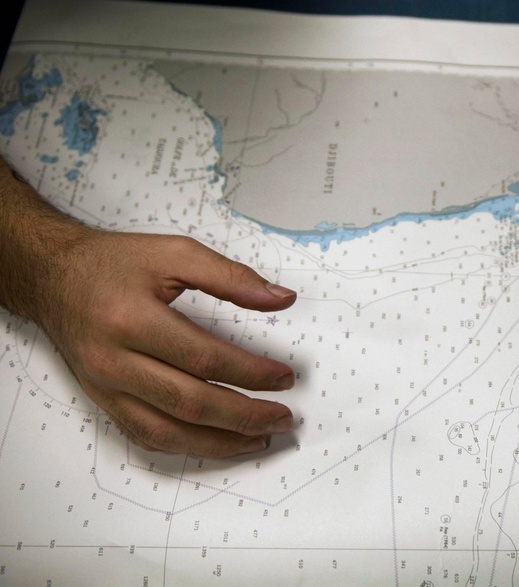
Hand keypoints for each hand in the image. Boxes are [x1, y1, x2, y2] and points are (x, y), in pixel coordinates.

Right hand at [36, 227, 297, 457]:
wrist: (54, 278)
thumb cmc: (113, 263)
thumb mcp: (175, 253)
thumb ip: (231, 277)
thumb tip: (281, 299)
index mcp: (133, 320)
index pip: (205, 359)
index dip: (252, 373)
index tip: (284, 377)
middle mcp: (114, 361)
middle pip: (189, 402)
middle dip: (244, 415)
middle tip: (283, 417)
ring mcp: (106, 387)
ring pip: (167, 431)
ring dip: (219, 442)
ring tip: (260, 437)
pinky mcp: (103, 401)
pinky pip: (146, 436)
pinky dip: (186, 445)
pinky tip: (219, 441)